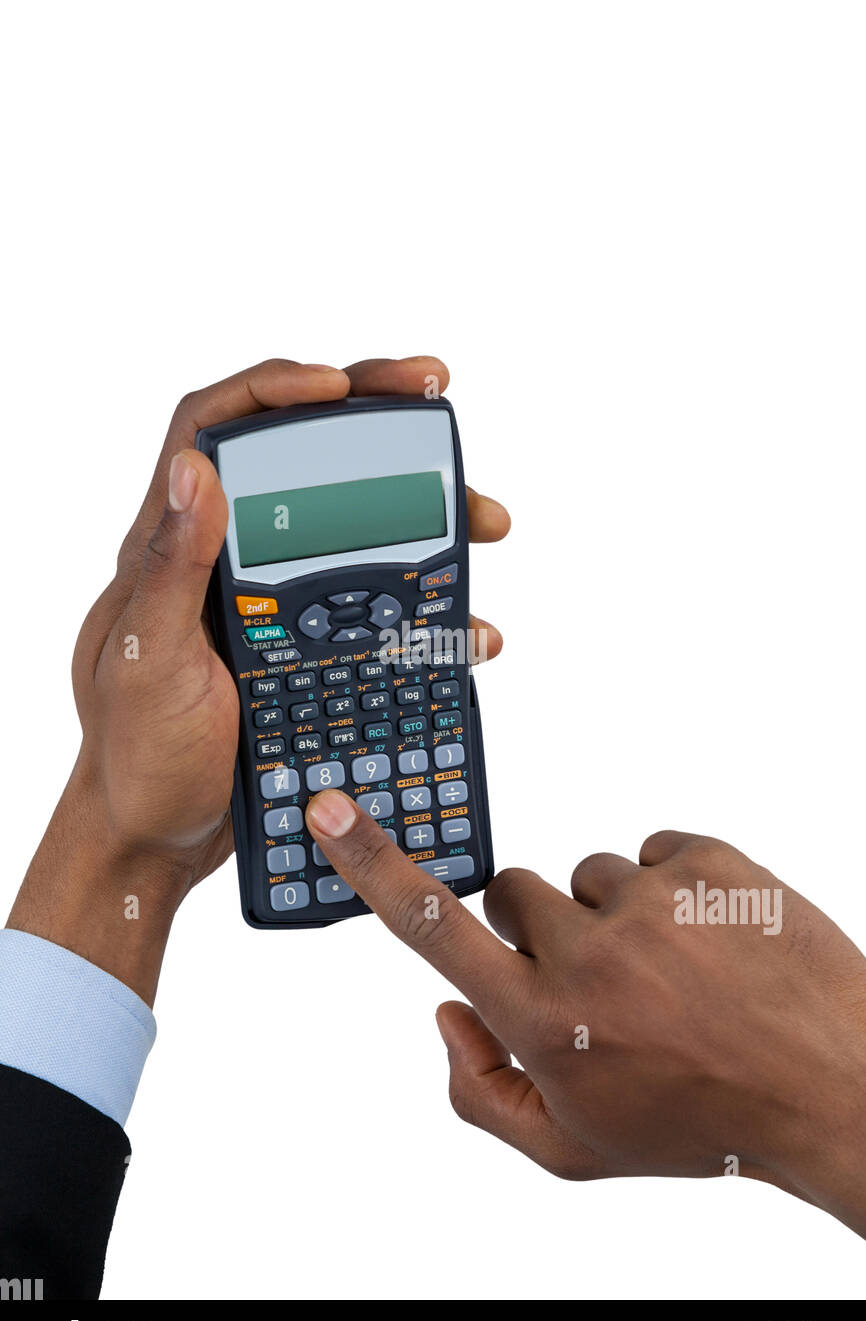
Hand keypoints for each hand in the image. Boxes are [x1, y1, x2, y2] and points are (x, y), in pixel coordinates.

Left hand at [9, 356, 509, 1001]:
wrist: (157, 836)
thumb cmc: (135, 754)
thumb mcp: (150, 661)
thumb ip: (171, 568)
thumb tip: (194, 466)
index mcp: (174, 548)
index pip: (215, 427)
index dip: (276, 388)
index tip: (343, 385)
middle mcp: (228, 561)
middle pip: (302, 461)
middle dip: (375, 426)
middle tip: (438, 400)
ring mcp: (272, 604)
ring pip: (357, 534)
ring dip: (425, 518)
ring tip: (486, 524)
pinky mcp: (308, 650)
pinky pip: (380, 612)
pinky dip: (430, 611)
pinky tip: (470, 629)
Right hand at [304, 797, 865, 1237]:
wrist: (833, 1083)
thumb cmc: (702, 1122)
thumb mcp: (576, 1150)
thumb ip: (481, 1092)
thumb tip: (447, 1010)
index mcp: (543, 1021)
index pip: (432, 927)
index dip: (370, 863)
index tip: (329, 807)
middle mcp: (587, 952)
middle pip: (514, 893)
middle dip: (539, 928)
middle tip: (598, 975)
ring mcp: (651, 899)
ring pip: (590, 876)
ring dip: (615, 916)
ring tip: (675, 972)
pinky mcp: (707, 860)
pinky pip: (656, 852)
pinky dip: (673, 891)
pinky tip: (711, 943)